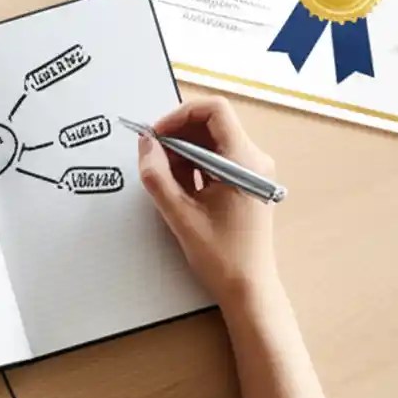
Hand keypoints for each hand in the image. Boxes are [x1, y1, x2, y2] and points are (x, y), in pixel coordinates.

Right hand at [137, 97, 279, 306]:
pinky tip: (178, 189)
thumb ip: (156, 175)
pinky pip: (213, 158)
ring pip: (210, 141)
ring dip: (182, 152)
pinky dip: (191, 165)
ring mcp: (250, 170)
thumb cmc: (222, 256)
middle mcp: (253, 160)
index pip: (214, 110)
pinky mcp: (243, 181)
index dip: (180, 115)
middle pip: (211, 124)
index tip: (157, 135)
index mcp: (244, 161)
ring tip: (165, 179)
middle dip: (177, 135)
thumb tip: (145, 143)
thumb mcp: (179, 214)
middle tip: (153, 157)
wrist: (248, 287)